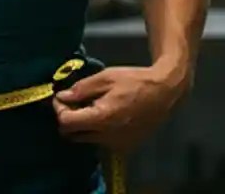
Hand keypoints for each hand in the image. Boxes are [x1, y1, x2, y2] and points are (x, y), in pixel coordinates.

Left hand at [53, 66, 186, 152]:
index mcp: (101, 119)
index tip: (61, 97)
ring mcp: (117, 144)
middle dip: (68, 118)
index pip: (66, 123)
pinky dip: (97, 130)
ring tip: (90, 106)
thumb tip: (62, 96)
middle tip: (73, 101)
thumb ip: (81, 88)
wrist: (165, 93)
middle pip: (73, 135)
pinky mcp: (125, 146)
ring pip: (86, 139)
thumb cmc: (135, 81)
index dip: (59, 109)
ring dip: (82, 125)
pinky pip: (101, 141)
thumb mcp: (106, 77)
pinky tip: (105, 114)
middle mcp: (107, 137)